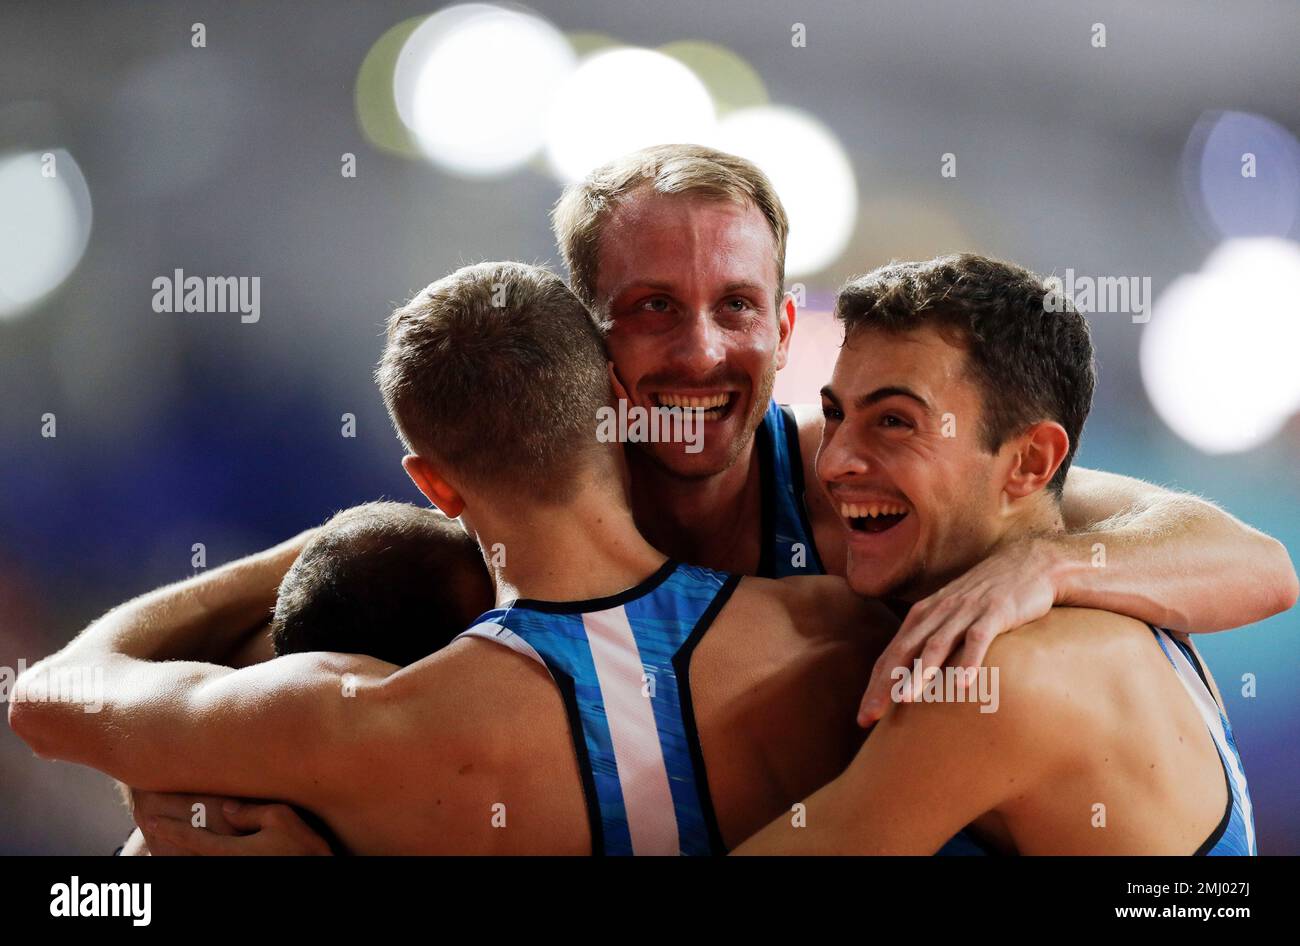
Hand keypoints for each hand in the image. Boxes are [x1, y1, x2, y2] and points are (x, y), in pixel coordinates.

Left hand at [132, 790, 332, 855]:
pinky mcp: (241, 875)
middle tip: (151, 827)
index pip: (190, 838)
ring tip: (166, 843)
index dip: (170, 829)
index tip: (152, 821)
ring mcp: (231, 874)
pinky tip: (195, 854)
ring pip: (195, 865)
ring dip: (180, 854)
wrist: (316, 876)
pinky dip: (196, 860)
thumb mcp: (281, 819)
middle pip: (186, 856)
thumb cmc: (303, 849)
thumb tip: (227, 808)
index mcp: (229, 852)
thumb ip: (250, 811)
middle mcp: (224, 867)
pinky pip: (209, 867)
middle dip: (168, 842)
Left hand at [857, 536, 1059, 724]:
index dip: (875, 685)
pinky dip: (969, 661)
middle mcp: (937, 612)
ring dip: (919, 673)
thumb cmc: (985, 597)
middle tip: (869, 716)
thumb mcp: (951, 616)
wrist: (1025, 563)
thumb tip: (915, 679)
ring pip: (936, 645)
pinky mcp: (995, 612)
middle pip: (904, 651)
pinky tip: (964, 685)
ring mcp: (965, 611)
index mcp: (923, 616)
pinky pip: (979, 639)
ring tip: (905, 700)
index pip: (891, 654)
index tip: (863, 718)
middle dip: (884, 684)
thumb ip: (933, 640)